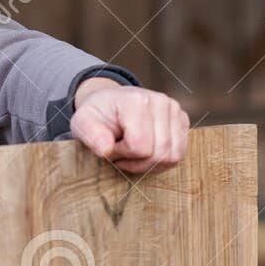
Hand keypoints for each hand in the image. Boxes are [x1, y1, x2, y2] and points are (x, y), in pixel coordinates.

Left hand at [70, 78, 188, 174]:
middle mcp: (161, 102)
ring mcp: (174, 110)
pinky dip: (160, 161)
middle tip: (120, 153)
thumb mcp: (82, 123)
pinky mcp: (182, 120)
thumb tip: (106, 150)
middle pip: (159, 155)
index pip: (139, 146)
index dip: (121, 154)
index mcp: (136, 101)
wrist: (110, 103)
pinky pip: (178, 155)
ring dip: (149, 164)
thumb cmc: (96, 116)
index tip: (110, 146)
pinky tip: (145, 152)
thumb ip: (90, 135)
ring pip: (171, 158)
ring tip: (132, 153)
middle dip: (136, 162)